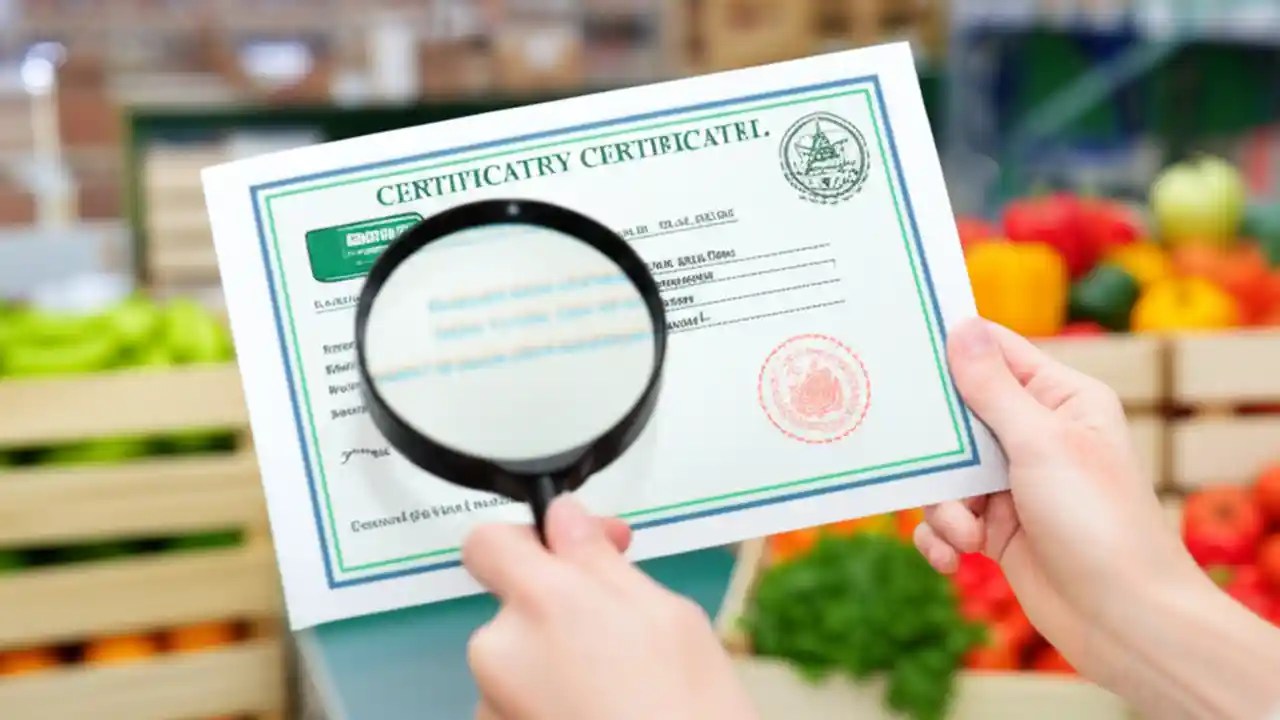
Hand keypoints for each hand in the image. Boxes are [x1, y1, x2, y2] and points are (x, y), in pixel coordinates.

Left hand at [463, 496, 756, 719]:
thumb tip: (565, 520)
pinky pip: (517, 703)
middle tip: (624, 632)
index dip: (529, 540)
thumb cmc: (690, 715)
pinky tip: (601, 712)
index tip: (571, 549)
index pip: (488, 541)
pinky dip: (551, 704)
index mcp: (543, 602)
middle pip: (513, 606)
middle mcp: (502, 651)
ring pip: (521, 659)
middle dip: (561, 610)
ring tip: (621, 688)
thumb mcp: (670, 617)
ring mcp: (492, 704)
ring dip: (559, 663)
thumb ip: (600, 563)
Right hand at [917, 318, 1279, 719]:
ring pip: (945, 473)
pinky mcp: (999, 528)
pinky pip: (948, 519)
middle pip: (958, 416)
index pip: (996, 352)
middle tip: (920, 461)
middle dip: (937, 449)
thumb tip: (961, 327)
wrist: (1125, 620)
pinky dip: (945, 538)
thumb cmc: (1098, 522)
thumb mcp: (1041, 444)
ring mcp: (1015, 483)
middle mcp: (1036, 435)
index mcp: (1061, 399)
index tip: (901, 348)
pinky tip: (957, 558)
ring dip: (944, 507)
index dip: (950, 347)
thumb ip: (993, 389)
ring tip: (967, 534)